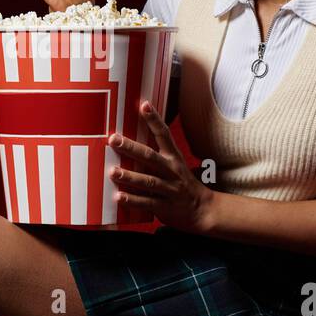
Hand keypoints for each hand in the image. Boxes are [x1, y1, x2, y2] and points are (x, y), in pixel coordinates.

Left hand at [107, 100, 214, 233]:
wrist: (203, 210)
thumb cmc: (182, 184)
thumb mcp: (175, 165)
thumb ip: (156, 155)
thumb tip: (130, 141)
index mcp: (173, 157)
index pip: (164, 134)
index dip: (154, 120)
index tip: (144, 105)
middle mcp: (172, 171)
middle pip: (150, 157)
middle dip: (131, 148)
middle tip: (113, 139)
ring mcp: (169, 189)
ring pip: (148, 181)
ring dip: (130, 176)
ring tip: (112, 172)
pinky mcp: (165, 207)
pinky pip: (147, 203)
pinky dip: (132, 200)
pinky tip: (119, 197)